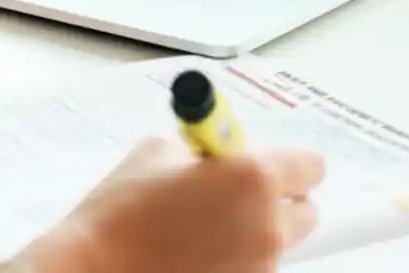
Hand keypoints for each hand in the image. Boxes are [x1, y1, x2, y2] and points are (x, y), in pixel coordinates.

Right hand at [8, 138, 324, 272]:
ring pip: (278, 242)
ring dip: (254, 231)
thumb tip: (217, 151)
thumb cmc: (121, 212)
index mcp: (253, 177)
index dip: (287, 162)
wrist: (97, 268)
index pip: (311, 165)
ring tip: (204, 228)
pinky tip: (196, 252)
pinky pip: (255, 265)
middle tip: (236, 196)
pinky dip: (236, 258)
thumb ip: (203, 149)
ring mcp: (260, 265)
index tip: (266, 163)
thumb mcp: (158, 152)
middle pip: (305, 210)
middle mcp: (267, 224)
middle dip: (277, 200)